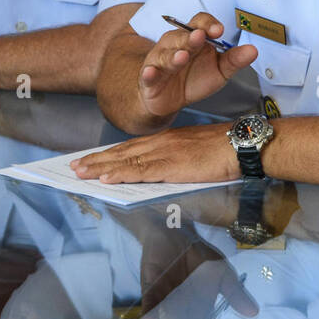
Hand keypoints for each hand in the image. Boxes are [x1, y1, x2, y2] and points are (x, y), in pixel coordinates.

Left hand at [71, 123, 238, 183]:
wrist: (244, 143)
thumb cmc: (228, 148)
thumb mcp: (198, 151)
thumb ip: (179, 159)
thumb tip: (167, 172)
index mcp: (170, 139)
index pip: (134, 147)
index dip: (112, 154)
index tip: (94, 159)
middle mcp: (163, 142)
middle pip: (124, 152)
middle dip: (98, 160)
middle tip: (75, 166)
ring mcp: (166, 152)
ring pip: (126, 161)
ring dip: (100, 167)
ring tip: (80, 173)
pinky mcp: (172, 165)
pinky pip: (140, 171)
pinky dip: (120, 174)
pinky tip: (105, 178)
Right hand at [138, 12, 257, 118]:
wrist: (170, 99)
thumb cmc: (194, 78)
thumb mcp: (219, 70)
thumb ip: (234, 60)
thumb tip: (253, 51)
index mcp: (194, 38)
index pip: (199, 22)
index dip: (208, 24)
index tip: (219, 30)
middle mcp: (176, 44)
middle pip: (182, 36)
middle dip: (191, 37)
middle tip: (200, 36)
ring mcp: (161, 60)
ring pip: (166, 54)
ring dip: (174, 55)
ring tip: (182, 56)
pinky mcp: (150, 77)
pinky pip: (148, 73)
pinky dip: (149, 73)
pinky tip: (151, 72)